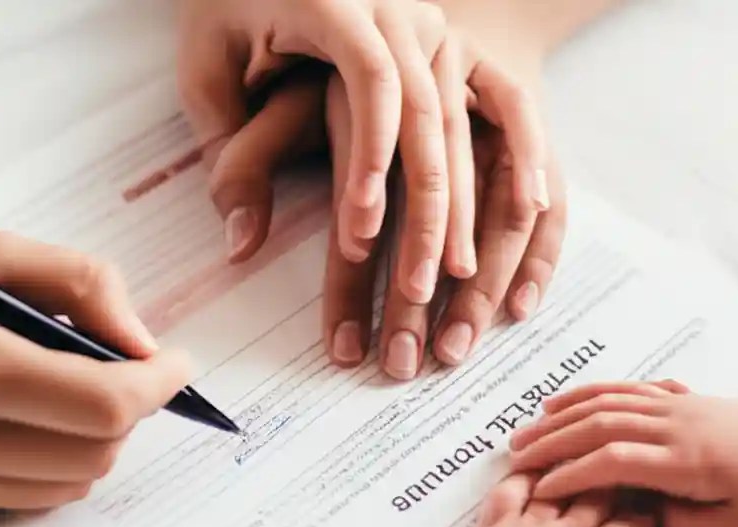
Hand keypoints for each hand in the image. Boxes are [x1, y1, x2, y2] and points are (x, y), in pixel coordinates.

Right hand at [0, 232, 192, 515]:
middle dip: (129, 412)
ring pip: (65, 484)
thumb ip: (78, 286)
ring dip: (91, 440)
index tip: (178, 364)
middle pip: (96, 452)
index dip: (159, 386)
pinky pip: (19, 497)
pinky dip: (46, 462)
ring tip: (70, 390)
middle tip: (122, 368)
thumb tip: (146, 343)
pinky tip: (25, 419)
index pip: (106, 405)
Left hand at [178, 1, 551, 335]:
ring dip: (467, 204)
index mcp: (333, 4)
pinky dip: (526, 158)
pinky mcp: (467, 52)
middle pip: (427, 112)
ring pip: (468, 119)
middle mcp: (399, 11)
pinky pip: (513, 106)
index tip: (357, 233)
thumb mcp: (209, 73)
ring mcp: (440, 29)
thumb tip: (241, 247)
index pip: (366, 79)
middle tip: (413, 287)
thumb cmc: (237, 20)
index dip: (367, 157)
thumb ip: (233, 160)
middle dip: (423, 208)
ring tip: (459, 276)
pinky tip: (528, 213)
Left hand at [441, 475, 654, 526]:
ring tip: (582, 460)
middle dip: (611, 490)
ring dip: (570, 475)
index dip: (639, 522)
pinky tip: (528, 467)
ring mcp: (530, 522)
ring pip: (556, 491)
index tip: (651, 511)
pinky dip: (521, 478)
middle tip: (622, 476)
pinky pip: (511, 492)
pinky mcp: (498, 521)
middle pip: (593, 504)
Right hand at [509, 381, 737, 526]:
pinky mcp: (691, 399)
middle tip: (513, 454)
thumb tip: (634, 511)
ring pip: (610, 399)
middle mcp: (675, 425)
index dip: (566, 474)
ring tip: (531, 423)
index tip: (535, 488)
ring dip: (566, 410)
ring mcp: (682, 406)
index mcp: (683, 461)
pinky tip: (579, 399)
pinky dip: (600, 390)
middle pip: (597, 423)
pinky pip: (634, 387)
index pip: (607, 461)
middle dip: (551, 438)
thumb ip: (675, 521)